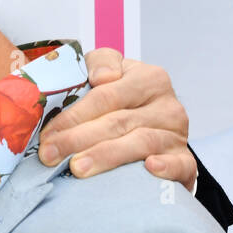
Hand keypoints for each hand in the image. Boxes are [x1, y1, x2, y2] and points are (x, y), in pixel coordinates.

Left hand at [38, 48, 195, 190]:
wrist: (155, 126)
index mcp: (148, 78)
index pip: (105, 97)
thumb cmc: (121, 101)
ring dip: (107, 156)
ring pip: (141, 143)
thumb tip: (101, 78)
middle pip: (118, 122)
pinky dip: (166, 167)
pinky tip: (149, 168)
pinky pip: (180, 165)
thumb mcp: (108, 74)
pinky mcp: (186, 161)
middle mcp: (167, 105)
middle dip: (78, 140)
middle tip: (50, 156)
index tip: (46, 135)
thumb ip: (98, 64)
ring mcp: (177, 134)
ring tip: (78, 169)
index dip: (72, 116)